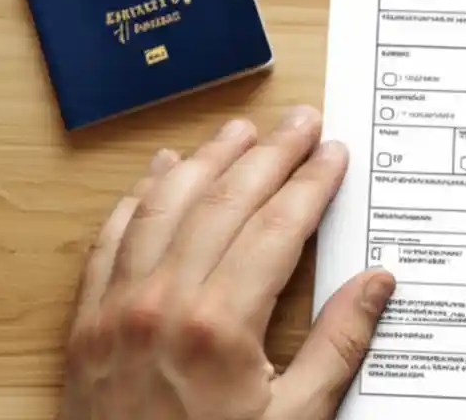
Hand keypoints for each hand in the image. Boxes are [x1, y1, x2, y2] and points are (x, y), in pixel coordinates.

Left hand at [60, 106, 393, 419]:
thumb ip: (338, 345)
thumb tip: (378, 282)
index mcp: (221, 325)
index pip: (276, 227)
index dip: (310, 183)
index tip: (332, 152)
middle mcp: (163, 302)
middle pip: (225, 202)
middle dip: (269, 155)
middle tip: (299, 121)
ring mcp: (118, 309)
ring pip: (165, 208)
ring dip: (205, 161)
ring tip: (238, 131)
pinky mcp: (87, 324)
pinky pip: (110, 241)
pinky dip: (137, 200)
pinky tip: (159, 173)